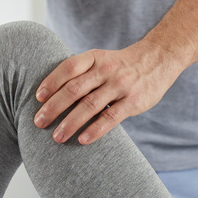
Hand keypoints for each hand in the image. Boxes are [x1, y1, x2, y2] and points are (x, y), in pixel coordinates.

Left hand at [34, 41, 182, 144]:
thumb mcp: (102, 59)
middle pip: (74, 89)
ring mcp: (120, 86)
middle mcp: (106, 70)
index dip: (51, 82)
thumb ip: (82, 73)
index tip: (38, 98)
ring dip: (70, 122)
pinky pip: (111, 117)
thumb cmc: (122, 65)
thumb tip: (52, 95)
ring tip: (57, 136)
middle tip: (38, 122)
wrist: (159, 58)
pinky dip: (95, 129)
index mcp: (95, 58)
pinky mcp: (133, 102)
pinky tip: (82, 139)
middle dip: (54, 107)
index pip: (68, 68)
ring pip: (90, 105)